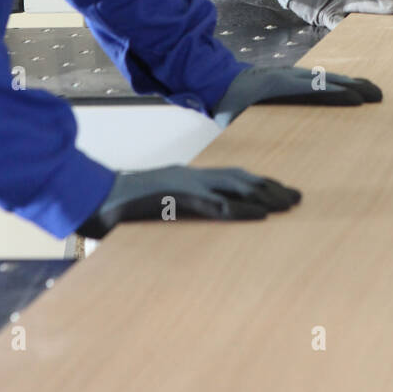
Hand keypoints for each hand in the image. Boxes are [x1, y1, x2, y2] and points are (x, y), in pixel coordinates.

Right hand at [76, 165, 300, 236]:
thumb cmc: (120, 205)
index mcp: (188, 176)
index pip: (231, 176)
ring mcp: (187, 185)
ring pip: (236, 188)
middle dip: (271, 187)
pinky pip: (217, 205)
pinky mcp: (179, 200)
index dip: (258, 182)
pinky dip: (241, 209)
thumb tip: (187, 215)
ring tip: (290, 204)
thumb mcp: (155, 203)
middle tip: (298, 198)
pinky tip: (261, 215)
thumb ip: (175, 205)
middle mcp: (193, 176)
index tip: (280, 190)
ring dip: (266, 196)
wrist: (93, 196)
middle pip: (241, 179)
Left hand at [213, 64, 381, 126]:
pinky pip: (318, 78)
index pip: (311, 88)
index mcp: (273, 86)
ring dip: (349, 82)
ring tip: (372, 90)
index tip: (358, 99)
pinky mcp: (290, 76)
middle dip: (353, 86)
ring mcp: (289, 74)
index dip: (335, 93)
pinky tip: (351, 87)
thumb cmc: (223, 104)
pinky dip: (337, 81)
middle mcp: (286, 76)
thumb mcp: (229, 118)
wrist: (214, 79)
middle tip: (378, 94)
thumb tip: (254, 142)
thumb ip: (245, 127)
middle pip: (325, 79)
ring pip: (325, 77)